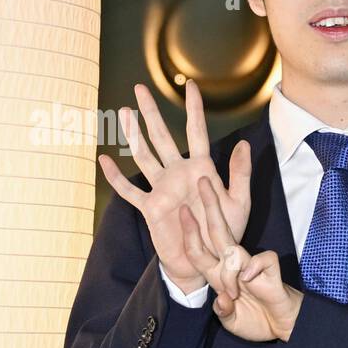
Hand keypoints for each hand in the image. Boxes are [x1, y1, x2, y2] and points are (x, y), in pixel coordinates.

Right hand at [98, 79, 251, 292]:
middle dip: (151, 112)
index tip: (191, 85)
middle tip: (140, 88)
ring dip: (133, 135)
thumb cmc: (225, 233)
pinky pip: (129, 191)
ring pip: (143, 156)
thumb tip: (243, 143)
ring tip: (123, 113)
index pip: (197, 131)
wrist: (207, 262)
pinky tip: (104, 160)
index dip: (194, 108)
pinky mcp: (150, 207)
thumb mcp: (239, 202)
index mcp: (201, 168)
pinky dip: (116, 177)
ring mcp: (162, 189)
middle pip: (162, 136)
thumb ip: (240, 174)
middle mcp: (178, 173)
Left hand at [180, 176, 302, 341]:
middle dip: (209, 206)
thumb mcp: (231, 320)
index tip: (181, 210)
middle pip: (218, 231)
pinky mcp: (269, 267)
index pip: (200, 250)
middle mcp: (232, 264)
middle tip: (202, 181)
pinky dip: (252, 269)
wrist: (282, 327)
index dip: (190, 233)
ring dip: (226, 256)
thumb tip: (221, 300)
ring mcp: (250, 264)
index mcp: (219, 273)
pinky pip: (259, 260)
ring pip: (233, 246)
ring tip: (227, 268)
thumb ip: (224, 311)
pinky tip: (250, 281)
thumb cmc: (255, 320)